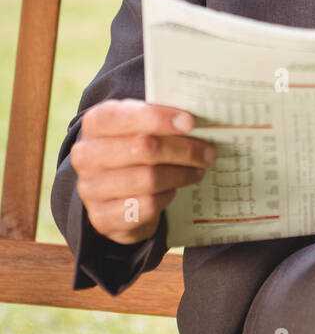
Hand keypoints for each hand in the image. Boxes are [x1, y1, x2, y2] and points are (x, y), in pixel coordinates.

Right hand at [70, 98, 216, 243]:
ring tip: (198, 170)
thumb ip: (158, 119)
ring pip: (150, 179)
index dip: (159, 118)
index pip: (124, 116)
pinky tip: (173, 189)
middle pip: (144, 147)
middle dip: (183, 149)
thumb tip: (193, 121)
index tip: (191, 122)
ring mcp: (91, 189)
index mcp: (94, 124)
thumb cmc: (132, 150)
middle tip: (208, 152)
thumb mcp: (139, 127)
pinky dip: (167, 196)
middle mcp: (86, 155)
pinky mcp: (102, 218)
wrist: (111, 192)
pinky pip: (147, 206)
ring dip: (182, 174)